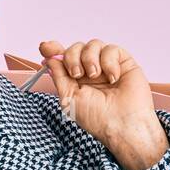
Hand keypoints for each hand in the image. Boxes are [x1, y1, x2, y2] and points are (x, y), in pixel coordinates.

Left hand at [39, 39, 168, 169]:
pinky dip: (109, 62)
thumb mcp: (69, 99)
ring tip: (95, 76)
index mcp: (75, 80)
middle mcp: (90, 71)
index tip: (45, 48)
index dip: (53, 49)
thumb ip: (59, 76)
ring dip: (89, 59)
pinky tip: (112, 78)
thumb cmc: (97, 118)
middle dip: (72, 57)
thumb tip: (49, 58)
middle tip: (76, 74)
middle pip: (75, 48)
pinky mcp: (123, 62)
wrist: (122, 124)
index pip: (62, 58)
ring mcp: (106, 66)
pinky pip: (111, 49)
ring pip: (92, 45)